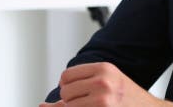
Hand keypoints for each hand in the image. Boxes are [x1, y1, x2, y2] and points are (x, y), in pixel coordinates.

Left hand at [38, 62, 172, 106]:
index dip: (68, 88)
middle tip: (87, 103)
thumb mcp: (108, 84)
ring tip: (94, 106)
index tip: (77, 94)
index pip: (66, 76)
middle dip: (71, 101)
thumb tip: (42, 106)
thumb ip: (78, 87)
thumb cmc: (129, 99)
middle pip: (65, 92)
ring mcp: (103, 100)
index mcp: (105, 69)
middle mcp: (103, 82)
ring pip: (69, 106)